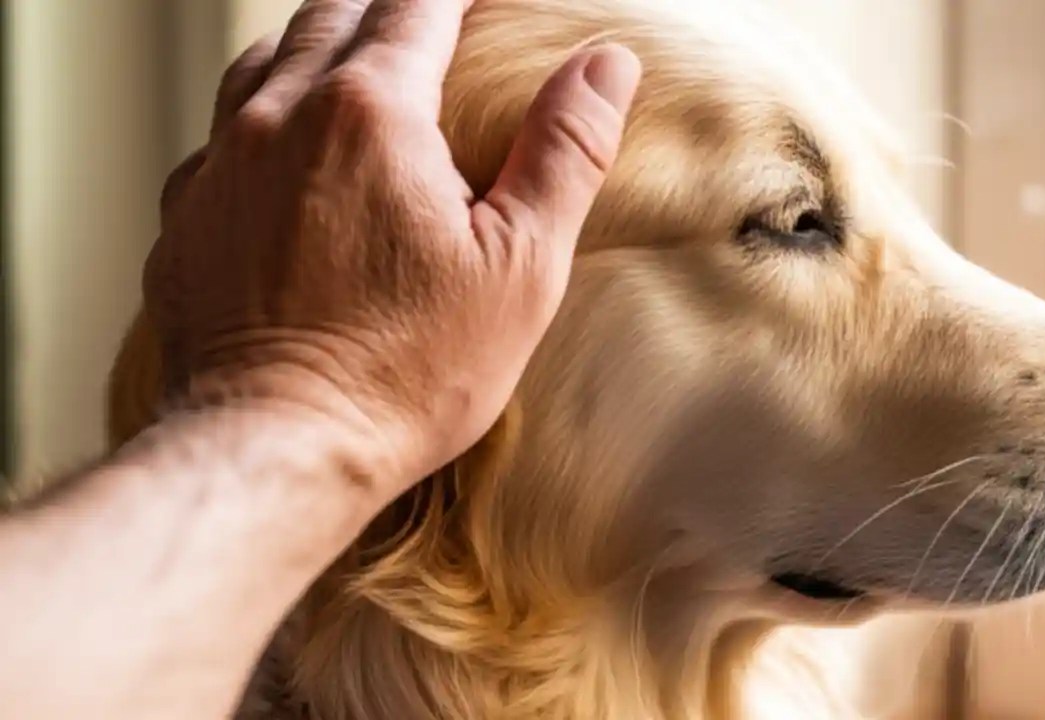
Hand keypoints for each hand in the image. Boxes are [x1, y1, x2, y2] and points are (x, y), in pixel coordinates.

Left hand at [146, 0, 640, 492]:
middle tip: (429, 16)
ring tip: (355, 59)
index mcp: (370, 112)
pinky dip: (261, 116)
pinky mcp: (184, 219)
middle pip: (333, 15)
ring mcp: (219, 166)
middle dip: (388, 6)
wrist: (277, 449)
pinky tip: (284, 151)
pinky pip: (220, 133)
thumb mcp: (520, 264)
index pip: (417, 7)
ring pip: (265, 60)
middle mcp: (280, 118)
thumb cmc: (407, 370)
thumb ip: (565, 151)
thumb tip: (607, 64)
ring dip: (317, 45)